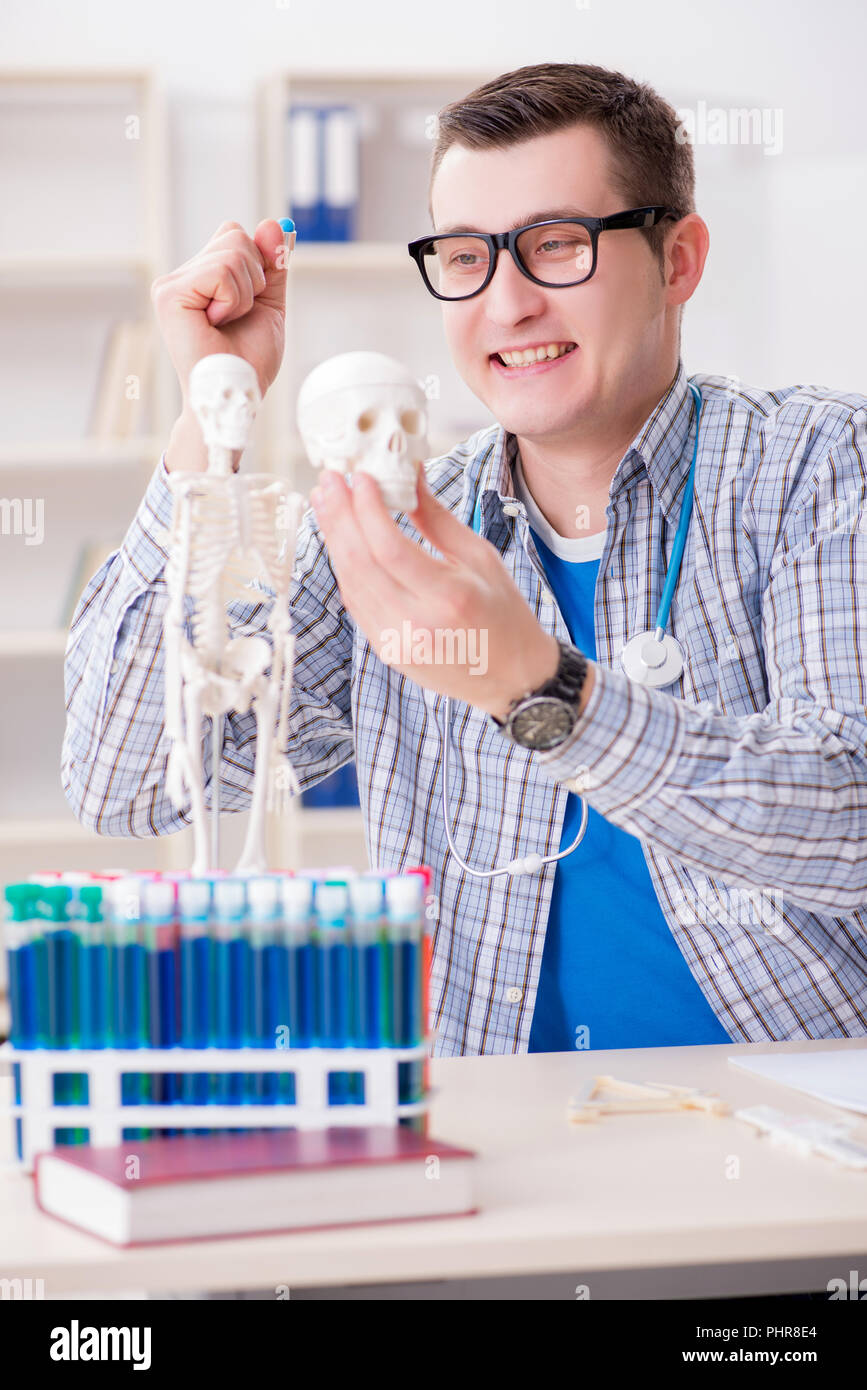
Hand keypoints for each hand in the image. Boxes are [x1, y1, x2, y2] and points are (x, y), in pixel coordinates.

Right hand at [151, 219, 289, 409]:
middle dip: (255, 279)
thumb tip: (277, 225)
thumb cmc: (249, 359)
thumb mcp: (269, 303)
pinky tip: (216, 324)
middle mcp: (181, 276)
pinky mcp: (169, 294)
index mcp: (200, 276)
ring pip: (233, 253)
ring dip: (245, 295)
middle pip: (235, 235)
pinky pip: (222, 272)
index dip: (258, 263)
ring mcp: (170, 284)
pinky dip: (234, 301)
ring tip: (226, 323)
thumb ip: (273, 264)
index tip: (251, 301)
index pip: (235, 233)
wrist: (235, 392)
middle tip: (237, 317)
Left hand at [310, 466, 564, 720]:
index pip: (390, 548)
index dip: (367, 509)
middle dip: (340, 515)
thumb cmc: (503, 613)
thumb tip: (409, 471)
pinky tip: (340, 539)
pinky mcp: (386, 651)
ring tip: (326, 501)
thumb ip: (437, 517)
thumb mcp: (481, 558)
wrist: (512, 678)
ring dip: (334, 538)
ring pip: (351, 581)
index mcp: (449, 597)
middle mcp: (417, 624)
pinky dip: (345, 566)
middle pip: (361, 563)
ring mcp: (397, 642)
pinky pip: (356, 601)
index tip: (358, 476)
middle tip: (329, 478)